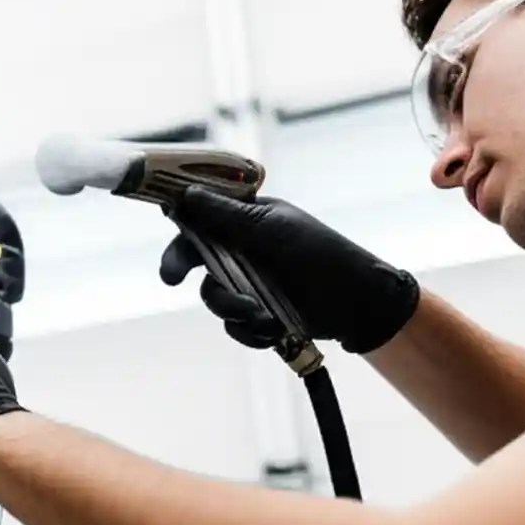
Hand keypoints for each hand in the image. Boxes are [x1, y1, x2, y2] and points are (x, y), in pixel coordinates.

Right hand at [160, 186, 419, 353]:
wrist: (359, 304)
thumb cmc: (322, 255)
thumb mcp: (273, 229)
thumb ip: (227, 215)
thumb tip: (187, 193)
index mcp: (245, 220)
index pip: (199, 219)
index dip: (179, 230)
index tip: (166, 236)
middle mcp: (240, 250)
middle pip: (193, 258)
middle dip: (183, 269)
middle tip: (173, 279)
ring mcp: (247, 282)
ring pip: (211, 296)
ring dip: (231, 307)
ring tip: (261, 315)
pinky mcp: (257, 314)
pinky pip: (233, 325)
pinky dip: (249, 330)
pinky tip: (272, 329)